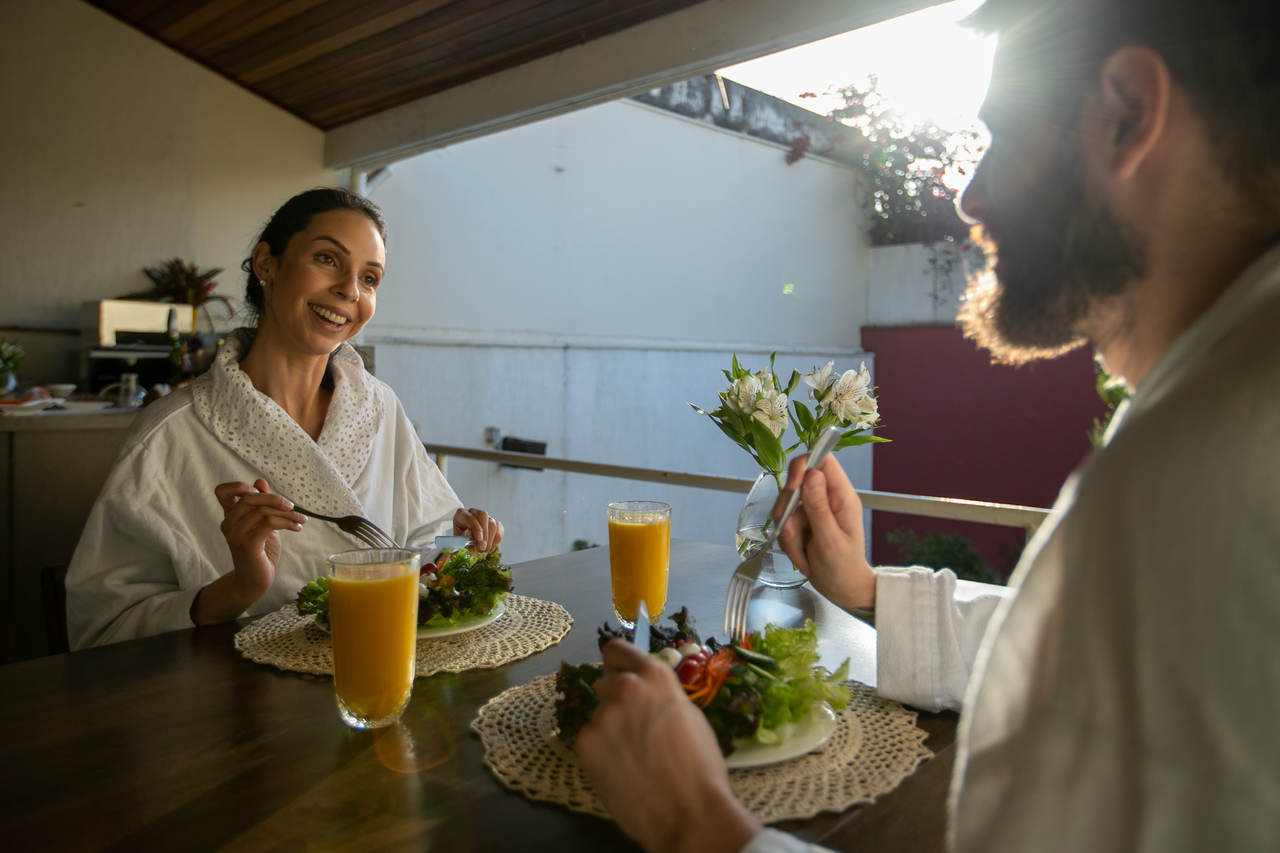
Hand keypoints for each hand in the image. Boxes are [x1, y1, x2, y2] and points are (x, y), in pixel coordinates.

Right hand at [215, 478, 302, 603]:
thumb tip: (260, 481)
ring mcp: (236, 534)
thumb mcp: (262, 523)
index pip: (221, 491)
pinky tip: (297, 528)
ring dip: (288, 513)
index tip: (260, 492)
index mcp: (230, 516)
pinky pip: (269, 523)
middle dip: (275, 498)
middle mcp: (228, 523)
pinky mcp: (248, 544)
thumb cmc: (260, 551)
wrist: (255, 580)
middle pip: (249, 497)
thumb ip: (261, 504)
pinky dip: (287, 522)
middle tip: (291, 506)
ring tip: (301, 520)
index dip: (239, 486)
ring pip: (263, 510)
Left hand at [453, 506, 502, 552]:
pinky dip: (495, 542)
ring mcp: (486, 517)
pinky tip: (489, 548)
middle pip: (483, 516)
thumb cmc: (460, 541)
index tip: (479, 540)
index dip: (476, 528)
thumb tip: (468, 533)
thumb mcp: (458, 541)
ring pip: (493, 524)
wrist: (467, 543)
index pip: (470, 518)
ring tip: (483, 551)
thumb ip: (462, 538)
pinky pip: (499, 531)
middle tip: (482, 548)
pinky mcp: (496, 523)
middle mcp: (474, 513)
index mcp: (461, 514)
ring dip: (489, 540)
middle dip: (484, 533)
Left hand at [575, 640, 759, 852]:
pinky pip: (589, 739)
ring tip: (630, 755)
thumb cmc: (700, 766)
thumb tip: (644, 692)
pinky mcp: (585, 744)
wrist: (689, 812)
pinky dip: (600, 752)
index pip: (616, 650)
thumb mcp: (687, 714)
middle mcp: (624, 687)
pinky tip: (620, 769)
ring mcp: (602, 715)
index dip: (617, 663)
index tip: (617, 672)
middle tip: (631, 726)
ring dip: (608, 727)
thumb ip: (659, 695)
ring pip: (597, 714)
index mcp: (654, 676)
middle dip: (614, 699)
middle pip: (603, 681)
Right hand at [775, 454, 875, 610]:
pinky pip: (782, 522)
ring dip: (787, 530)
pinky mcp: (801, 521)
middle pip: (795, 482)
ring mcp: (812, 509)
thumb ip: (819, 508)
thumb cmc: (843, 568)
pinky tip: (800, 553)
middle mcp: (826, 497)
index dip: (803, 465)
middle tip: (793, 532)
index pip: (822, 460)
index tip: (791, 486)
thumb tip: (812, 474)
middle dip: (788, 509)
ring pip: (784, 504)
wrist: (841, 589)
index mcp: (841, 496)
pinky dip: (786, 540)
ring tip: (802, 551)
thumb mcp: (830, 540)